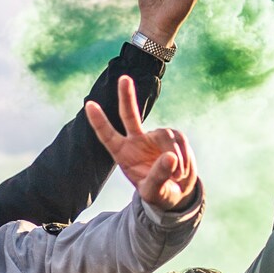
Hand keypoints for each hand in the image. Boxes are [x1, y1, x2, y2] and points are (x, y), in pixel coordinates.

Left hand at [83, 75, 196, 212]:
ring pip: (167, 136)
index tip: (89, 104)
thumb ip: (159, 176)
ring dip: (175, 158)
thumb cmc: (158, 194)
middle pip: (129, 115)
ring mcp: (155, 136)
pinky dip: (184, 158)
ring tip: (176, 177)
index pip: (108, 136)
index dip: (99, 122)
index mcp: (122, 154)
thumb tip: (171, 157)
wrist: (176, 193)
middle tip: (123, 79)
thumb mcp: (155, 192)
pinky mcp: (173, 136)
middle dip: (127, 96)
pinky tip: (181, 172)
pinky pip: (180, 141)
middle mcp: (136, 141)